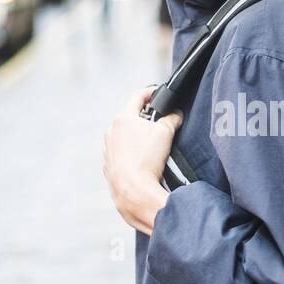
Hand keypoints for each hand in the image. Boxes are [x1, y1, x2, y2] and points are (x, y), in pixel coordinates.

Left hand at [103, 84, 182, 234]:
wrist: (133, 190)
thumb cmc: (147, 160)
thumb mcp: (165, 133)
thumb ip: (171, 119)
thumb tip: (176, 115)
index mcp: (123, 118)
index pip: (137, 96)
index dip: (150, 92)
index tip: (157, 93)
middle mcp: (111, 131)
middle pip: (130, 116)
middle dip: (144, 117)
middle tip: (159, 122)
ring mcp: (108, 148)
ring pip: (124, 135)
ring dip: (136, 136)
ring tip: (151, 146)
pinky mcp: (108, 164)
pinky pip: (120, 152)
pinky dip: (131, 152)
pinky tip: (142, 160)